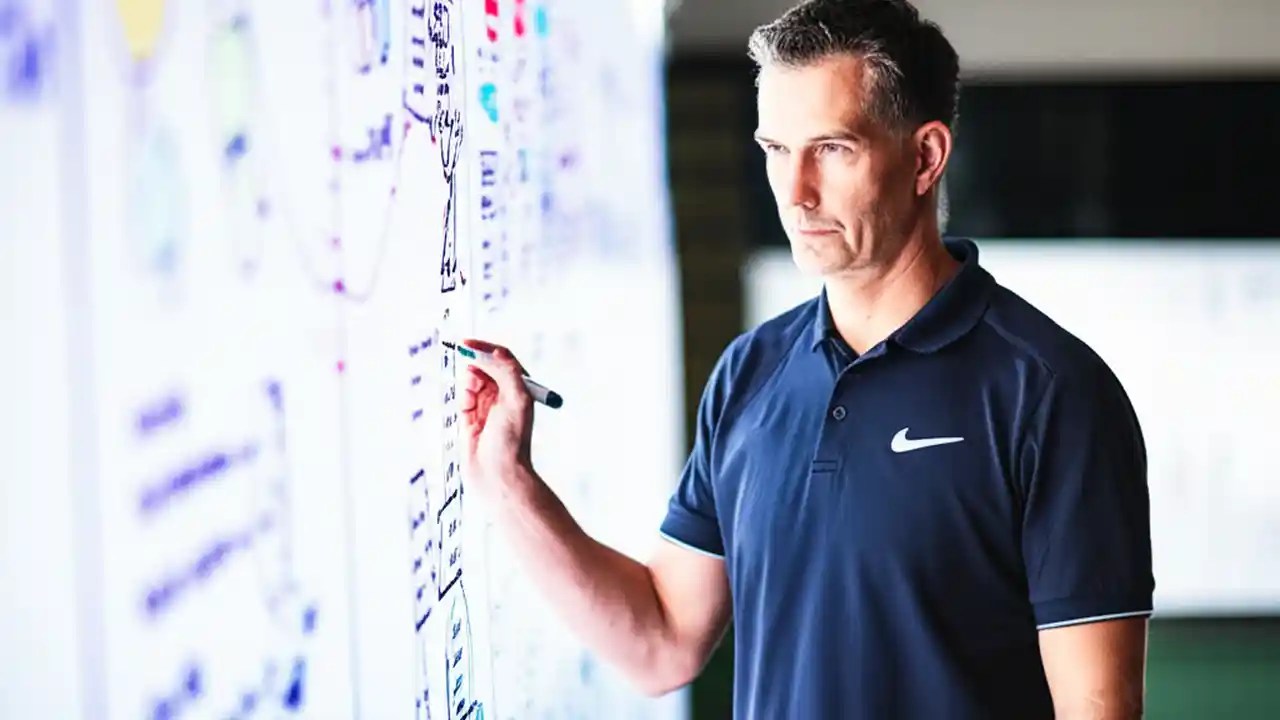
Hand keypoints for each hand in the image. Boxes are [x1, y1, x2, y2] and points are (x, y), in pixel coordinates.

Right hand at [459, 338, 535, 497]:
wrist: (498, 475)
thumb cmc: (513, 441)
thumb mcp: (517, 399)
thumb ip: (507, 372)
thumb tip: (494, 351)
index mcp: (520, 388)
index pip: (502, 358)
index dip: (485, 348)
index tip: (467, 343)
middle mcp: (504, 396)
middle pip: (484, 367)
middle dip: (474, 367)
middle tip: (472, 378)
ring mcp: (487, 408)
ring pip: (471, 383)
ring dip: (468, 385)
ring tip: (471, 401)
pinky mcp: (471, 421)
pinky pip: (463, 400)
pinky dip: (462, 400)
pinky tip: (466, 411)